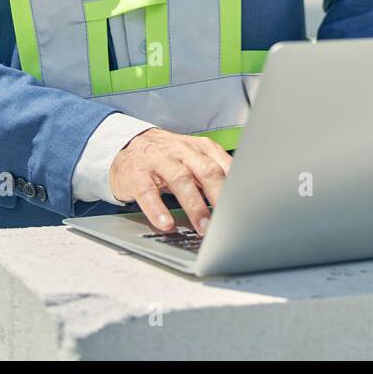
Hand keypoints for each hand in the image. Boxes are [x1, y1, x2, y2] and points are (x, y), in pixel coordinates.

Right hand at [107, 128, 231, 234]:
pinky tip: (166, 223)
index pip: (224, 165)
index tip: (245, 206)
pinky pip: (148, 192)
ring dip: (194, 206)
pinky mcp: (137, 174)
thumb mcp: (194, 161)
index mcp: (201, 149)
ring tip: (203, 228)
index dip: (236, 186)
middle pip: (206, 170)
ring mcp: (158, 161)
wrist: (127, 146)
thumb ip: (215, 175)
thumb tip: (239, 200)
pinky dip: (157, 209)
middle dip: (219, 195)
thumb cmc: (168, 158)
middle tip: (227, 221)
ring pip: (180, 179)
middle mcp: (182, 151)